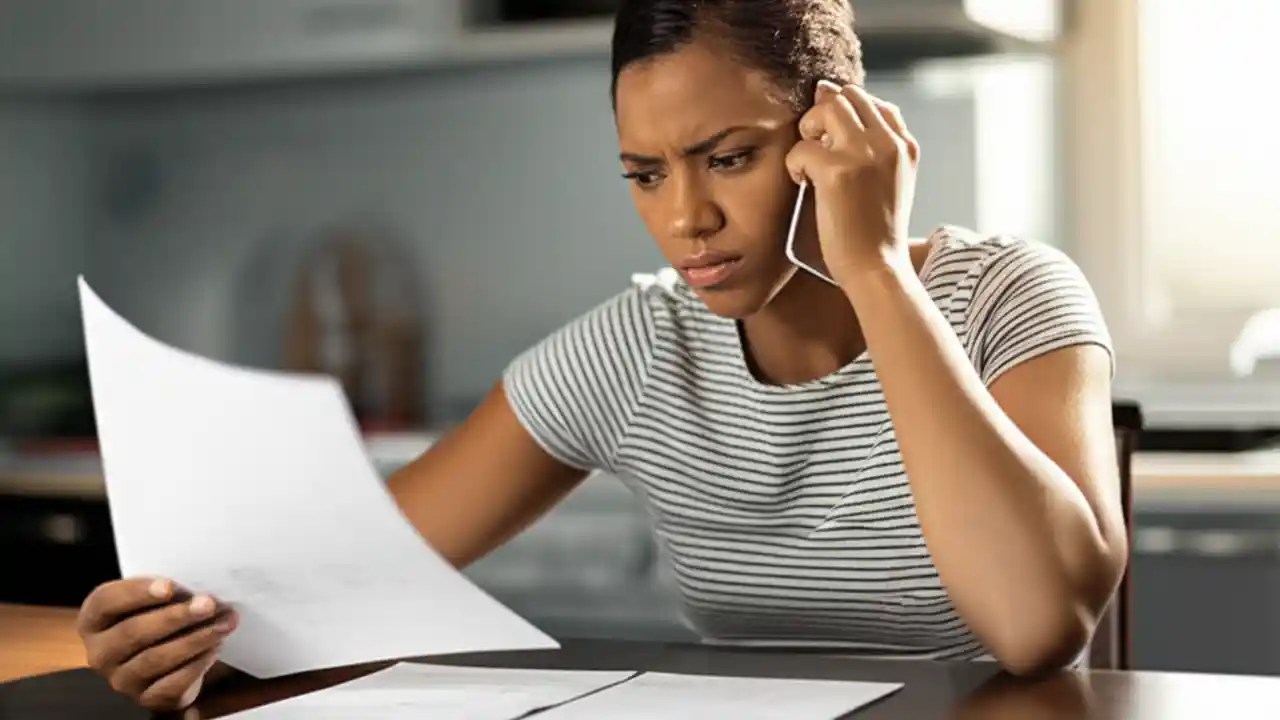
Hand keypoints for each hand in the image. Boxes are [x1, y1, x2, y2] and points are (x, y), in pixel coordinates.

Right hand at [78, 577, 237, 710]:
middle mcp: (100, 653)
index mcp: (94, 619)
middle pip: (133, 632)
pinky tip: (215, 647)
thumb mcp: (153, 598)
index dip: (137, 593)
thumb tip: (195, 591)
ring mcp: (121, 680)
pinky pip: (172, 683)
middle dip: (175, 616)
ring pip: (156, 658)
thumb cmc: (159, 614)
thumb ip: (164, 591)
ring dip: (195, 639)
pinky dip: (197, 663)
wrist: (169, 654)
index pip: (106, 602)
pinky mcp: (146, 698)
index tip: (169, 587)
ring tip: (223, 623)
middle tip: (207, 604)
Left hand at [785, 80, 920, 286]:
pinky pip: (802, 147)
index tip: (831, 140)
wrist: (876, 268)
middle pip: (848, 96)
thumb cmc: (874, 232)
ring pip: (827, 108)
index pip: (874, 102)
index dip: (846, 114)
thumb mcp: (891, 182)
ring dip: (808, 129)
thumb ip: (876, 149)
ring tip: (807, 161)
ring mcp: (864, 154)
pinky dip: (794, 164)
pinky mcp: (838, 172)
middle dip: (823, 114)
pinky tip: (802, 183)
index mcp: (904, 146)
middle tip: (814, 146)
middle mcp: (888, 143)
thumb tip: (840, 113)